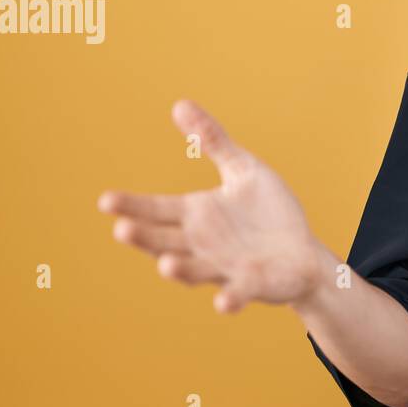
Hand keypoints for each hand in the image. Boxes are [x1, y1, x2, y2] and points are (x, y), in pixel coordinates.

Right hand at [97, 99, 325, 313]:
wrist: (302, 253)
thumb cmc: (267, 213)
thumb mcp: (242, 169)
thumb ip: (214, 141)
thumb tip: (180, 103)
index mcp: (195, 216)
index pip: (156, 209)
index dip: (132, 205)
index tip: (105, 200)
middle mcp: (201, 245)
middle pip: (165, 241)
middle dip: (145, 238)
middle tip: (122, 230)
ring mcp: (225, 268)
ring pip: (195, 271)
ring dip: (180, 270)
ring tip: (166, 265)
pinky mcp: (253, 286)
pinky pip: (239, 294)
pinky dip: (231, 299)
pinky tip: (224, 303)